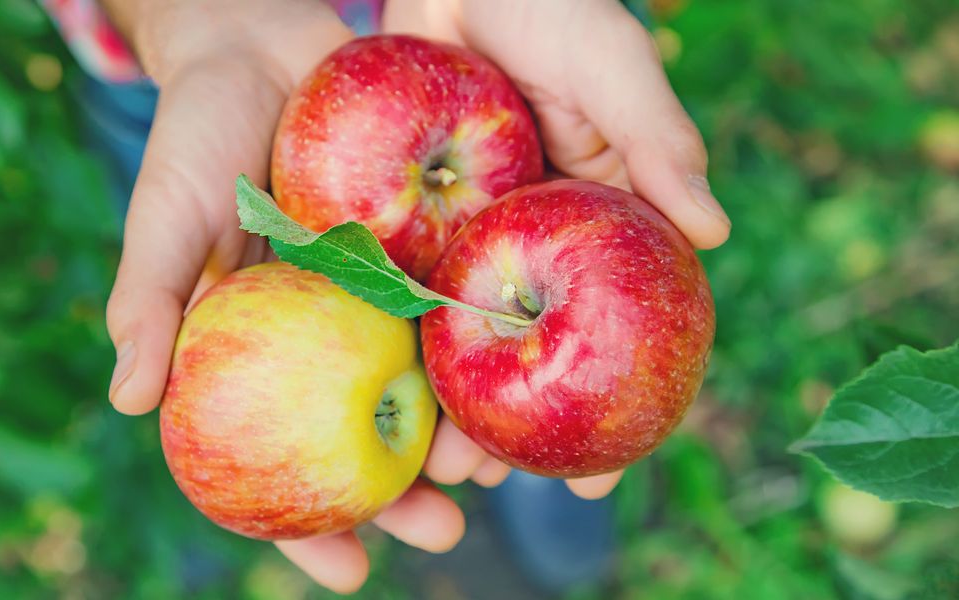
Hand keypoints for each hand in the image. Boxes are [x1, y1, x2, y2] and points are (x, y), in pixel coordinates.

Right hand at [99, 0, 523, 592]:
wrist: (263, 42)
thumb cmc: (197, 134)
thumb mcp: (165, 216)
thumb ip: (149, 301)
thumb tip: (130, 403)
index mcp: (255, 353)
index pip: (277, 458)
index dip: (306, 522)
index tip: (348, 572)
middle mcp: (321, 341)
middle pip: (364, 438)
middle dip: (405, 495)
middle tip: (446, 530)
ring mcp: (375, 298)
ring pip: (420, 383)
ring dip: (458, 432)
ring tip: (494, 467)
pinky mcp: (419, 246)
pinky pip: (451, 303)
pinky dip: (478, 343)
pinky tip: (516, 373)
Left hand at [381, 0, 731, 498]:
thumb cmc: (546, 3)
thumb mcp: (612, 61)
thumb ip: (659, 135)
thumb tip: (712, 233)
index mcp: (598, 225)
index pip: (617, 333)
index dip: (615, 410)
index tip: (604, 478)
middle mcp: (535, 245)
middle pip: (532, 356)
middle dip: (514, 429)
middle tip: (489, 482)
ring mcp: (468, 238)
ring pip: (461, 339)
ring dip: (447, 404)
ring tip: (430, 462)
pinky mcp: (407, 220)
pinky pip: (401, 288)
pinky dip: (394, 340)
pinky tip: (377, 388)